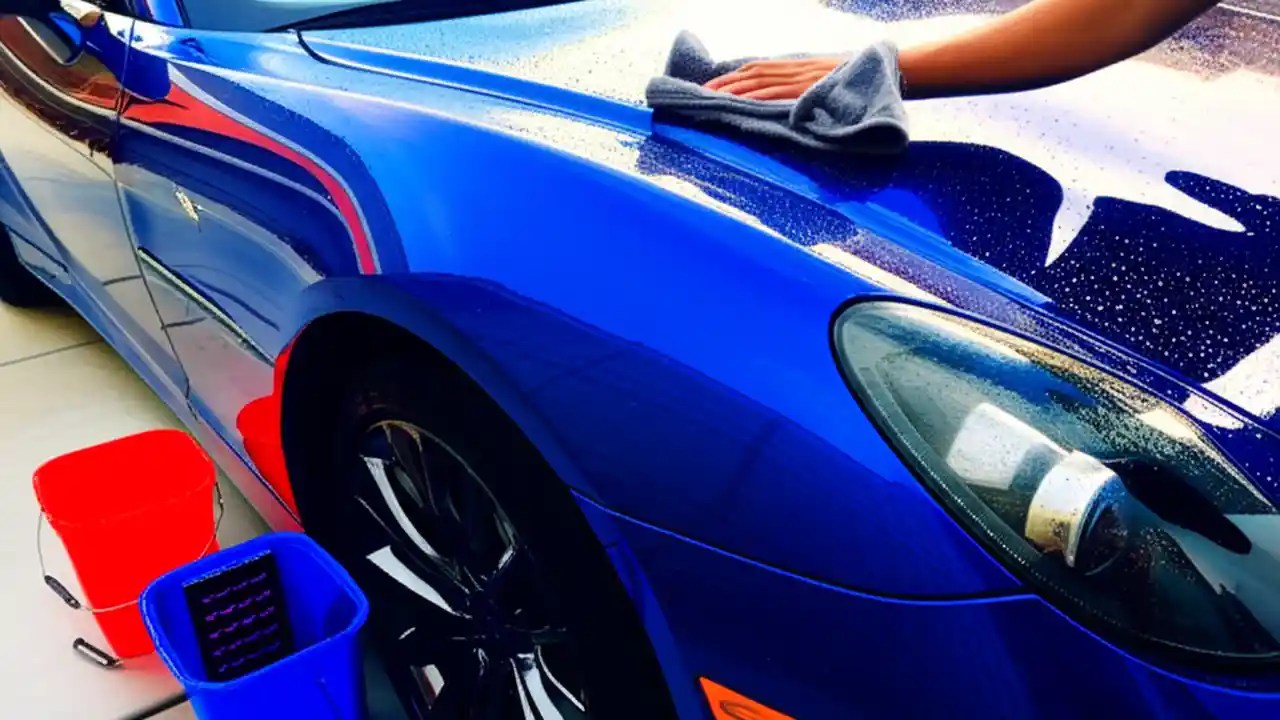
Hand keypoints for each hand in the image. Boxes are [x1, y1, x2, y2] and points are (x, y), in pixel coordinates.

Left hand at [704, 57, 843, 99]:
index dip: (732, 76)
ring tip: (712, 98)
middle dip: (724, 82)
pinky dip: (756, 96)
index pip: (755, 68)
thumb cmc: (847, 78)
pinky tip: (741, 101)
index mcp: (792, 66)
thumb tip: (779, 96)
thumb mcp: (818, 77)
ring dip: (733, 89)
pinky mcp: (805, 88)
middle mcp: (791, 68)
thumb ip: (798, 83)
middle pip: (750, 73)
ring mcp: (798, 77)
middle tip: (701, 92)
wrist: (874, 70)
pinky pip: (775, 91)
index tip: (712, 84)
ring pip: (758, 81)